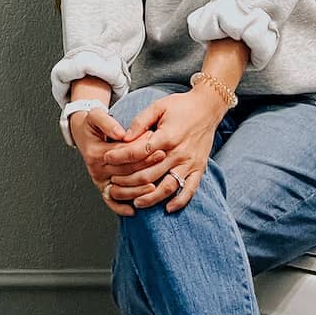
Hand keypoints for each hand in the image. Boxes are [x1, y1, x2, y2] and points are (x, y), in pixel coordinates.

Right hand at [71, 107, 168, 217]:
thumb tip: (121, 133)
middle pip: (126, 172)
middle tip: (163, 158)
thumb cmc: (92, 125)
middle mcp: (96, 169)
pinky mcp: (101, 187)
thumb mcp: (95, 116)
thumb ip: (107, 122)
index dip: (141, 149)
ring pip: (121, 189)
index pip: (123, 154)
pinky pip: (111, 201)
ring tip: (155, 185)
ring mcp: (99, 180)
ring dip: (139, 189)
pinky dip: (121, 208)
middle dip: (146, 166)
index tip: (156, 144)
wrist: (82, 134)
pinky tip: (134, 211)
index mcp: (96, 152)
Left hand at [104, 88, 224, 211]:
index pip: (139, 152)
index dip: (121, 156)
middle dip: (129, 182)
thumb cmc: (181, 106)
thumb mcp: (158, 106)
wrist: (208, 107)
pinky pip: (190, 190)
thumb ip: (140, 121)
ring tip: (136, 202)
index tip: (107, 158)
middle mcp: (178, 153)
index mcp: (167, 136)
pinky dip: (179, 202)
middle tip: (114, 185)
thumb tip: (124, 137)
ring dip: (151, 198)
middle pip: (150, 174)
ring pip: (168, 187)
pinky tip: (167, 208)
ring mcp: (190, 163)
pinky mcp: (199, 169)